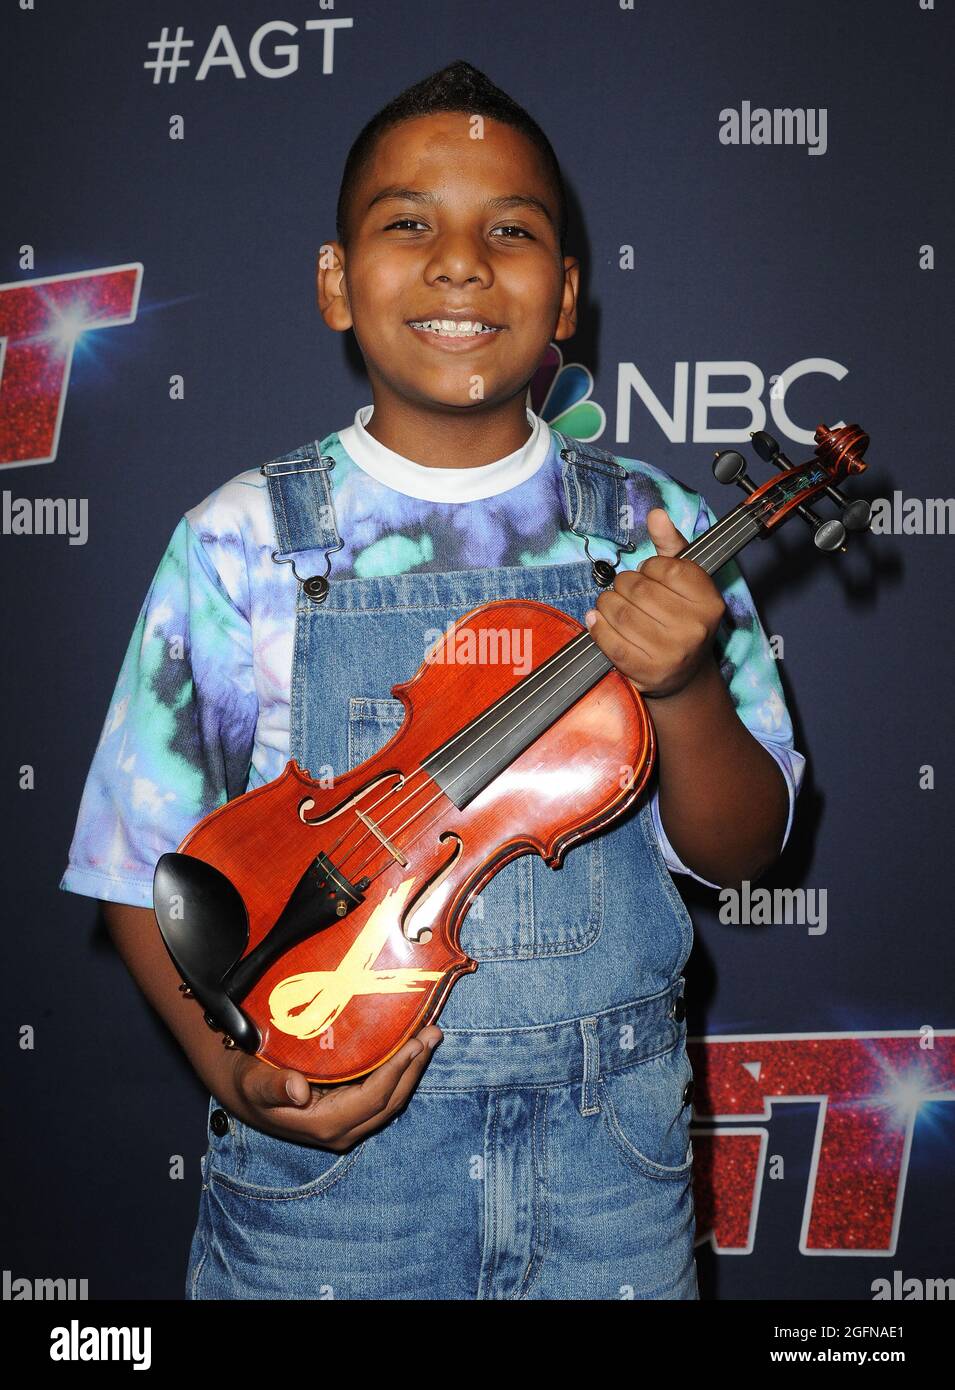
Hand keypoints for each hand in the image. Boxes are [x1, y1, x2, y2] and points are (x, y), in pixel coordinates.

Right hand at [218, 1025, 442, 1151]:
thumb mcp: (252, 1082)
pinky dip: (399, 1069)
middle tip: (434, 1032)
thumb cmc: (247, 1083)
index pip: (374, 1098)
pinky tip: (409, 1046)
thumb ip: (273, 1087)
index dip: (398, 1070)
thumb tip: (298, 1091)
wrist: (241, 1092)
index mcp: (324, 1125)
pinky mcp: (350, 1110)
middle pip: (391, 1099)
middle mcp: (342, 1129)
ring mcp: (348, 1122)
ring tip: (430, 1036)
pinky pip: (382, 1092)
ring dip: (412, 1067)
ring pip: (392, 1097)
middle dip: (415, 1066)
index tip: (416, 1043)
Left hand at [584, 508, 724, 698]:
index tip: (650, 576)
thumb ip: (672, 546)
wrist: (684, 675)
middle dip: (623, 585)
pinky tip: (597, 622)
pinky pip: (610, 641)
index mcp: (709, 601)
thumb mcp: (685, 583)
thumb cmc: (682, 619)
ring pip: (620, 612)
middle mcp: (695, 628)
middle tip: (624, 591)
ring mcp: (671, 652)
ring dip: (606, 604)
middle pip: (638, 588)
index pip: (666, 567)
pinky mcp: (646, 671)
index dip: (649, 568)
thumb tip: (656, 514)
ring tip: (610, 606)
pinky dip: (597, 627)